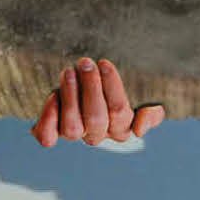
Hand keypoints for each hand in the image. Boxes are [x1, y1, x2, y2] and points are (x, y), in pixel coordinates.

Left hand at [30, 57, 164, 146]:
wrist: (78, 89)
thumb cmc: (109, 90)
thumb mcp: (137, 98)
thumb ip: (151, 113)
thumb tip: (139, 130)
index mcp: (119, 128)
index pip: (120, 112)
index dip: (112, 87)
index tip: (104, 63)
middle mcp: (97, 134)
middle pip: (97, 119)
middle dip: (91, 87)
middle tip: (85, 63)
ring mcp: (74, 134)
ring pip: (73, 128)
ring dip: (71, 97)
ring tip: (69, 72)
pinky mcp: (52, 132)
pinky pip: (48, 136)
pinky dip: (49, 118)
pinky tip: (52, 96)